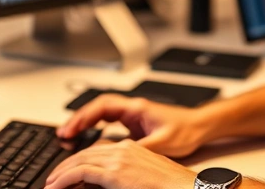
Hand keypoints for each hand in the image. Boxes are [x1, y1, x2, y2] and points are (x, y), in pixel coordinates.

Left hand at [45, 138, 196, 188]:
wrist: (185, 187)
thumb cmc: (170, 186)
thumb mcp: (143, 176)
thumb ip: (125, 175)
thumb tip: (105, 182)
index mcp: (131, 148)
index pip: (96, 150)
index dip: (78, 161)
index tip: (67, 172)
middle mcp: (123, 149)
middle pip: (85, 153)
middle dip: (65, 166)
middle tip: (52, 179)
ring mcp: (118, 159)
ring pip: (78, 161)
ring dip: (60, 174)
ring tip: (50, 185)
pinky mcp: (114, 172)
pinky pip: (79, 173)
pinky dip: (63, 179)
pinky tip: (55, 186)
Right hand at [57, 94, 209, 157]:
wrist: (201, 126)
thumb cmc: (186, 130)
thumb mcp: (161, 143)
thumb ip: (139, 149)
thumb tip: (117, 157)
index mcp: (136, 109)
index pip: (102, 107)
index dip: (83, 117)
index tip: (70, 130)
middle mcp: (133, 109)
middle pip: (97, 109)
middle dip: (78, 120)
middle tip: (62, 135)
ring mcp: (133, 116)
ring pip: (102, 114)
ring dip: (85, 123)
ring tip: (69, 137)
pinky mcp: (136, 124)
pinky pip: (109, 122)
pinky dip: (96, 128)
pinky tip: (88, 138)